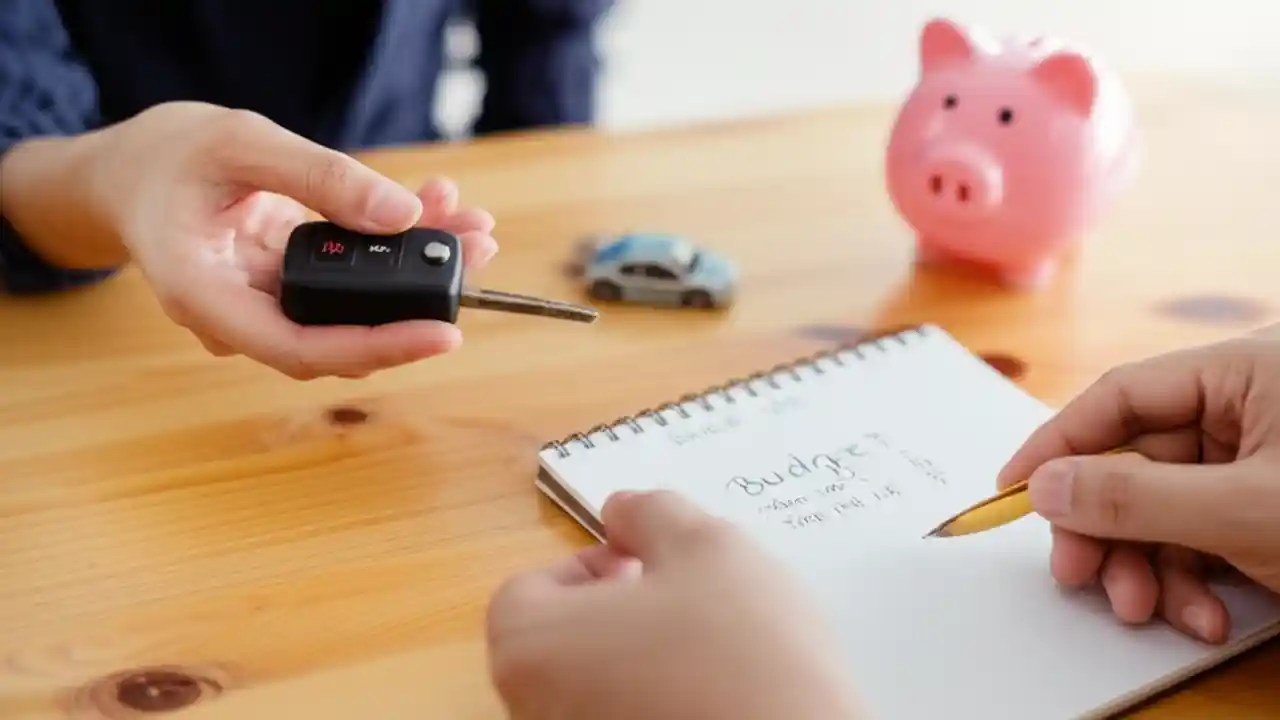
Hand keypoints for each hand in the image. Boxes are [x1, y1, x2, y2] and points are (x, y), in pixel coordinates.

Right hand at [8, 101, 496, 378]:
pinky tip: (433, 209)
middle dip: (418, 297)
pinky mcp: (289, 287)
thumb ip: (319, 178)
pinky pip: (349, 280)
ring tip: (470, 224)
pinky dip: (392, 247)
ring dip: (416, 267)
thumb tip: (401, 216)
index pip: (303, 348)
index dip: (380, 349)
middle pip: (343, 332)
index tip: (444, 334)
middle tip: (478, 248)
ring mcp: (268, 305)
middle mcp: (242, 318)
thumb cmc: (165, 157)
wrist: (130, 173)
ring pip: (355, 309)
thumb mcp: (240, 144)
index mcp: (208, 299)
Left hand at [485, 491, 862, 719]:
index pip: (527, 590)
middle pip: (558, 642)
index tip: (648, 566)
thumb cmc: (740, 647)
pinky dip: (661, 700)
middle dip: (617, 610)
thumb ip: (650, 513)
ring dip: (641, 658)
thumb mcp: (706, 544)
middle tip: (686, 600)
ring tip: (713, 648)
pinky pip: (627, 717)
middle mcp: (533, 709)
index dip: (591, 564)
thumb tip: (621, 512)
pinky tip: (717, 694)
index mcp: (529, 647)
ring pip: (595, 686)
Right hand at [998, 325, 1279, 643]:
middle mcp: (1248, 411)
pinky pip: (1203, 538)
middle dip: (1108, 528)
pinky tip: (1204, 615)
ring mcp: (1261, 464)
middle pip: (1135, 461)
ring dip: (1149, 567)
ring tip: (1150, 610)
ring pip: (1164, 509)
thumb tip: (1044, 487)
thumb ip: (1135, 497)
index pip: (1120, 397)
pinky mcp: (1271, 512)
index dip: (1057, 443)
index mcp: (1245, 374)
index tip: (1011, 489)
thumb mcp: (1249, 510)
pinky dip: (1193, 581)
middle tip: (1080, 575)